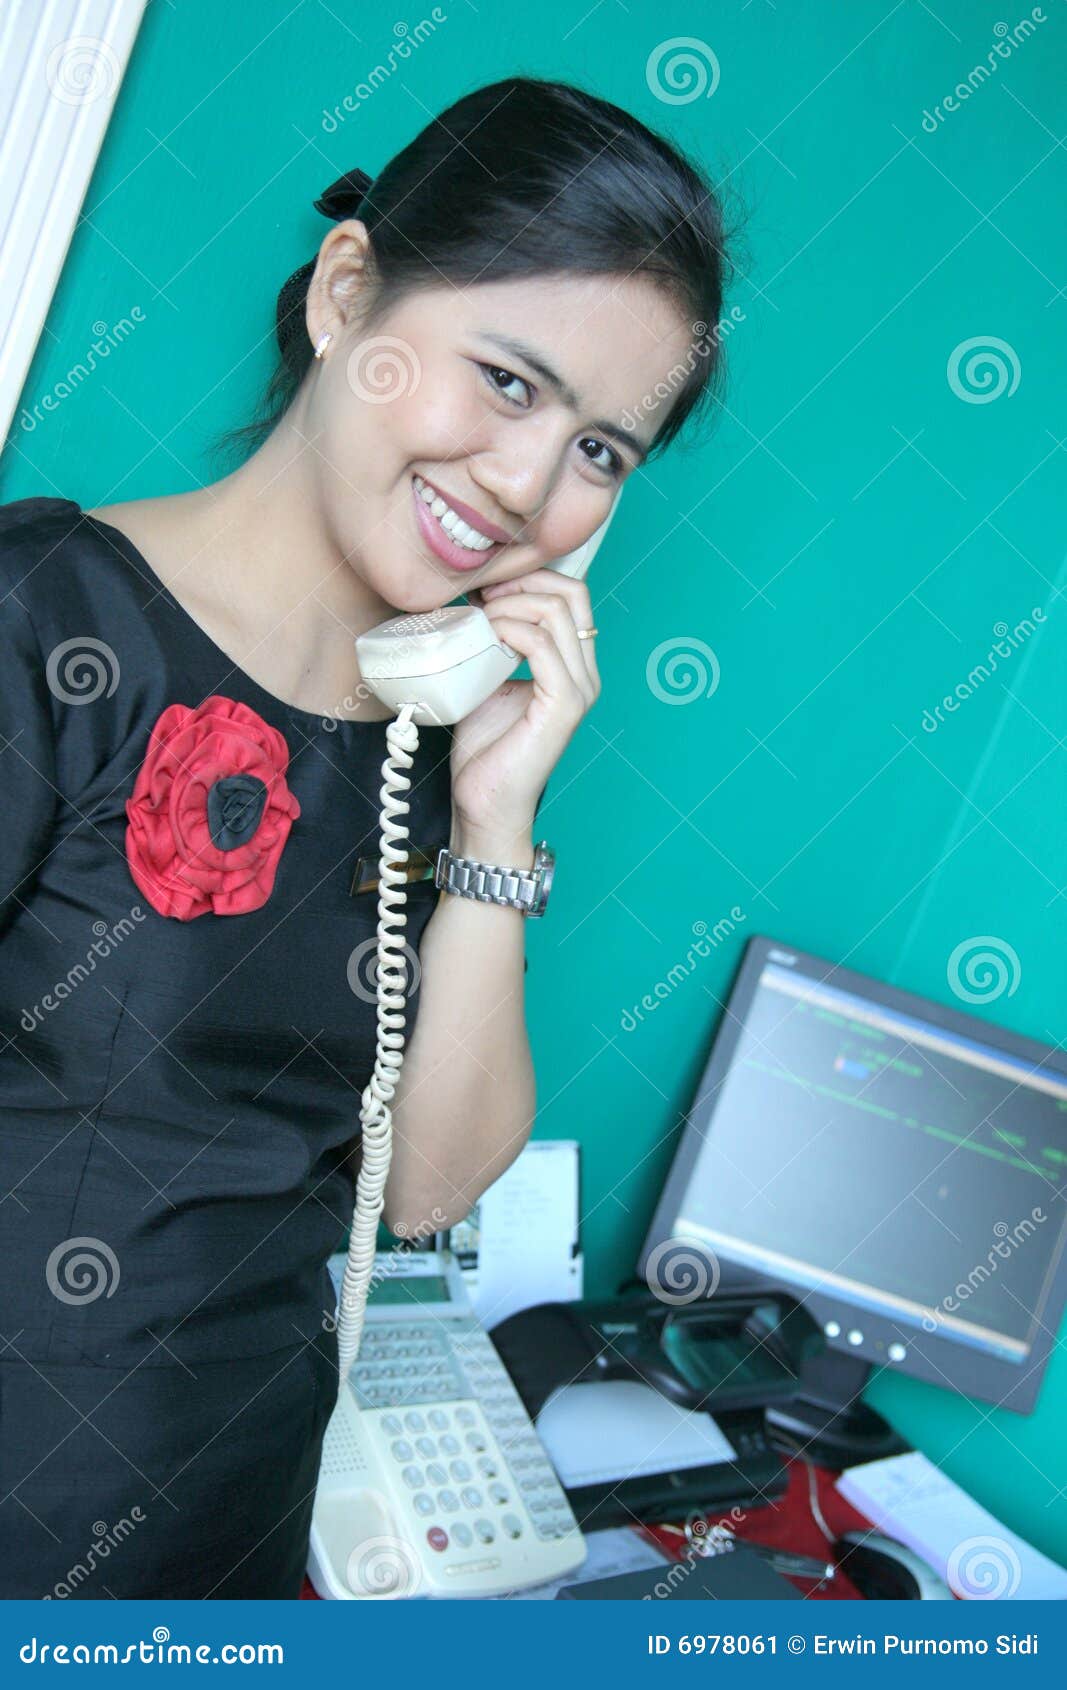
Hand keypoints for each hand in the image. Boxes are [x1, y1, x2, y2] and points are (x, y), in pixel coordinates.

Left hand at [448, 569, 600, 855]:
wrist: (484, 802)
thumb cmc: (485, 749)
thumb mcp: (488, 680)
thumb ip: (495, 645)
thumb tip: (474, 604)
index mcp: (573, 666)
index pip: (571, 596)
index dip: (529, 579)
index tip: (486, 589)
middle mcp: (586, 674)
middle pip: (571, 594)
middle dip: (521, 583)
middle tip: (481, 598)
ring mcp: (579, 689)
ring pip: (557, 612)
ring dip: (509, 607)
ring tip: (478, 622)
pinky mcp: (564, 706)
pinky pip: (542, 645)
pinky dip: (510, 630)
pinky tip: (487, 638)